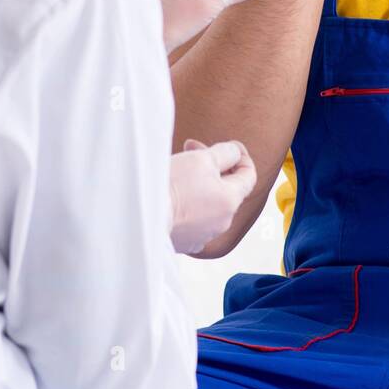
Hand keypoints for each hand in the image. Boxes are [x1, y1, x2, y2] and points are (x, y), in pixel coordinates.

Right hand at [168, 139, 256, 254]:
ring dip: (199, 184)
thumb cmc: (172, 187)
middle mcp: (222, 222)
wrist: (140, 217)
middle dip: (213, 165)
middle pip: (227, 187)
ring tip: (178, 170)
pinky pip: (193, 218)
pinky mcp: (185, 242)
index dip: (240, 156)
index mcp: (231, 200)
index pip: (249, 175)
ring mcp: (203, 234)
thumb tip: (235, 152)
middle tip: (192, 148)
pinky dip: (187, 203)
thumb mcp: (202, 159)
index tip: (227, 146)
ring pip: (209, 202)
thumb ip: (225, 153)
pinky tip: (173, 194)